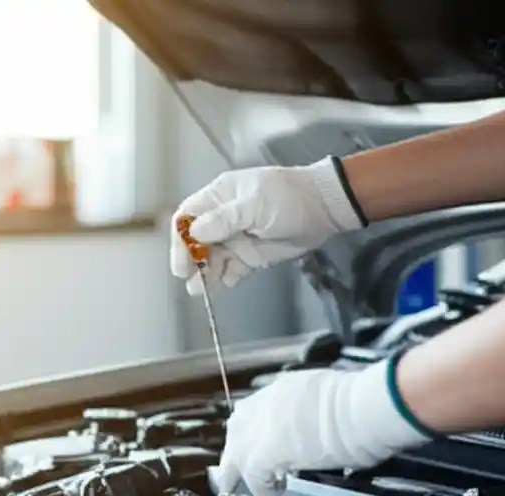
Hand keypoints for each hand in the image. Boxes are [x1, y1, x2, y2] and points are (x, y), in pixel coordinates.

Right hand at [170, 157, 364, 295]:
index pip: (188, 217)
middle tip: (189, 277)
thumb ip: (225, 219)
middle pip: (195, 242)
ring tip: (200, 289)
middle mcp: (222, 219)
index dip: (180, 238)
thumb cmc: (288, 197)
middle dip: (190, 259)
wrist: (323, 209)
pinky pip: (229, 270)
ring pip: (210, 259)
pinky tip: (224, 283)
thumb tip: (195, 232)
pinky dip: (224, 278)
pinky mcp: (249, 256)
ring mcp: (235, 239)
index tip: (182, 257)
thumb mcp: (255, 204)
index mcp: (219, 198)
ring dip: (204, 273)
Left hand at [213, 360, 431, 495]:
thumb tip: (326, 431)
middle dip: (235, 448)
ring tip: (237, 489)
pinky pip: (253, 473)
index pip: (258, 407)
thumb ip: (320, 413)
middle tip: (232, 470)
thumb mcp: (338, 400)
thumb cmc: (371, 405)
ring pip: (238, 449)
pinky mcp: (268, 449)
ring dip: (238, 471)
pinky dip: (260, 488)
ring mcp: (267, 424)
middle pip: (240, 426)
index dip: (252, 428)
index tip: (253, 442)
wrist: (371, 406)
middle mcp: (273, 400)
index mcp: (290, 387)